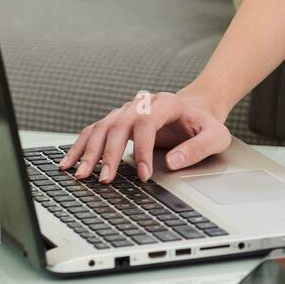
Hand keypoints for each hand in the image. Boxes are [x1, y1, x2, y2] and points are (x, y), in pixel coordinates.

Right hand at [59, 89, 231, 183]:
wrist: (197, 109)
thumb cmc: (206, 124)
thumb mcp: (215, 136)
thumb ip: (198, 148)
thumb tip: (172, 163)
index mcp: (166, 103)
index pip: (147, 123)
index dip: (142, 149)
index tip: (143, 175)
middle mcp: (142, 104)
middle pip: (118, 125)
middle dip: (109, 154)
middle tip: (104, 179)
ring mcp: (126, 112)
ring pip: (101, 128)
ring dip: (88, 151)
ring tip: (80, 174)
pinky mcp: (118, 122)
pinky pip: (94, 132)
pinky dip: (80, 146)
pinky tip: (69, 162)